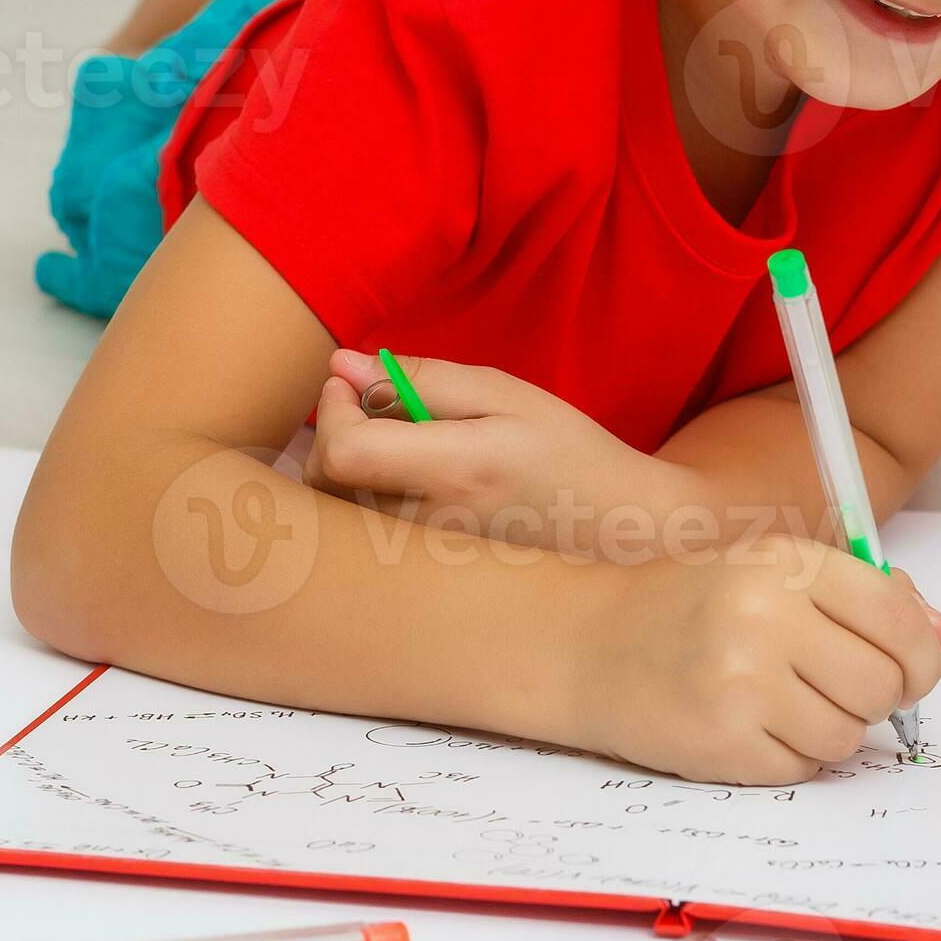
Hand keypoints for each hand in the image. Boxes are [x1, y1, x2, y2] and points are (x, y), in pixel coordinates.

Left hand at [306, 349, 675, 552]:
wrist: (614, 528)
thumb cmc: (565, 451)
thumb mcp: (504, 394)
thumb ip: (421, 379)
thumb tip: (342, 365)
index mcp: (455, 472)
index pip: (345, 452)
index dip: (332, 410)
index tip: (351, 384)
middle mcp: (430, 526)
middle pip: (326, 486)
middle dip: (329, 433)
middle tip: (367, 405)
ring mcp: (424, 560)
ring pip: (336, 514)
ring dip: (340, 466)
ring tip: (386, 439)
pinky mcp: (422, 575)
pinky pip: (359, 536)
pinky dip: (357, 497)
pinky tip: (395, 477)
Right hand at [560, 536, 940, 785]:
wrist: (585, 643)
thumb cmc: (686, 606)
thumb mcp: (768, 571)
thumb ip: (860, 596)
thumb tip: (939, 636)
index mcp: (785, 563)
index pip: (899, 619)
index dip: (920, 657)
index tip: (912, 671)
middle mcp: (764, 616)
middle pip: (883, 686)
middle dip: (874, 698)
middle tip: (836, 689)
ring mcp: (742, 683)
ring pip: (847, 735)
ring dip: (827, 730)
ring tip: (779, 704)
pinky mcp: (723, 742)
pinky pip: (802, 768)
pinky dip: (786, 756)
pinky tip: (747, 725)